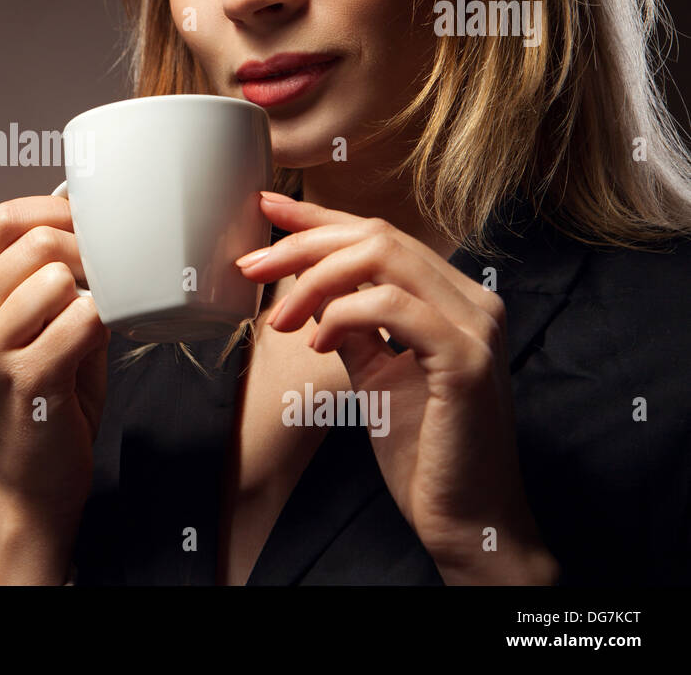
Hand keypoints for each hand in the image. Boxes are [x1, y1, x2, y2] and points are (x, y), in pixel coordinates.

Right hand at [0, 194, 110, 582]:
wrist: (34, 484)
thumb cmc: (48, 404)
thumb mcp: (44, 329)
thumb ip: (60, 280)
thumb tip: (100, 229)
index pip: (4, 221)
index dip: (55, 211)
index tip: (92, 226)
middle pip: (35, 242)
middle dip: (87, 252)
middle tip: (110, 279)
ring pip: (57, 279)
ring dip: (94, 294)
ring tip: (98, 323)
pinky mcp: (24, 381)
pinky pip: (80, 321)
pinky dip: (104, 324)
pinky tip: (101, 344)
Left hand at [234, 191, 558, 583]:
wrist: (466, 519)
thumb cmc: (425, 451)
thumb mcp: (377, 373)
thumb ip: (353, 327)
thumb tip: (311, 290)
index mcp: (454, 299)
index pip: (381, 237)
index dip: (319, 220)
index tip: (267, 208)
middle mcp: (472, 302)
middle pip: (377, 237)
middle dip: (303, 244)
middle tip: (251, 266)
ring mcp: (476, 326)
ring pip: (383, 258)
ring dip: (313, 280)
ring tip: (278, 319)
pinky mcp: (465, 359)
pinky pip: (391, 307)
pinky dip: (342, 315)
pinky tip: (317, 342)